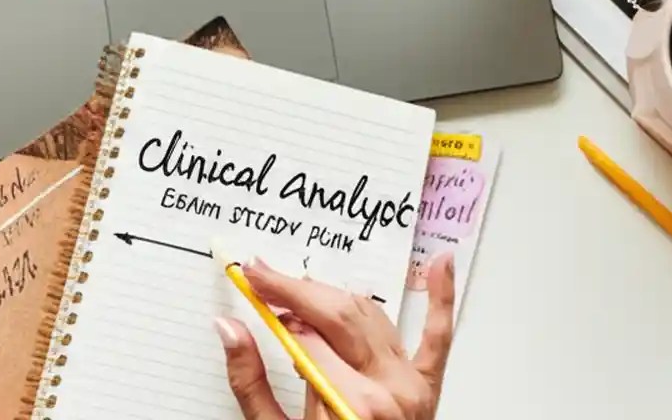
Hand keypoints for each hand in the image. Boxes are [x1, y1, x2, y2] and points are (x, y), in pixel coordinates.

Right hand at [216, 252, 455, 419]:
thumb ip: (251, 383)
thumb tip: (230, 331)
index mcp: (351, 406)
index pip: (305, 335)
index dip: (274, 302)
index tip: (250, 282)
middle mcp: (389, 391)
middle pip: (339, 315)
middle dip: (298, 290)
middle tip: (265, 276)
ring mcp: (412, 387)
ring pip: (372, 316)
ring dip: (335, 296)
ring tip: (302, 286)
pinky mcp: (429, 387)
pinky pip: (438, 337)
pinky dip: (442, 298)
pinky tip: (442, 266)